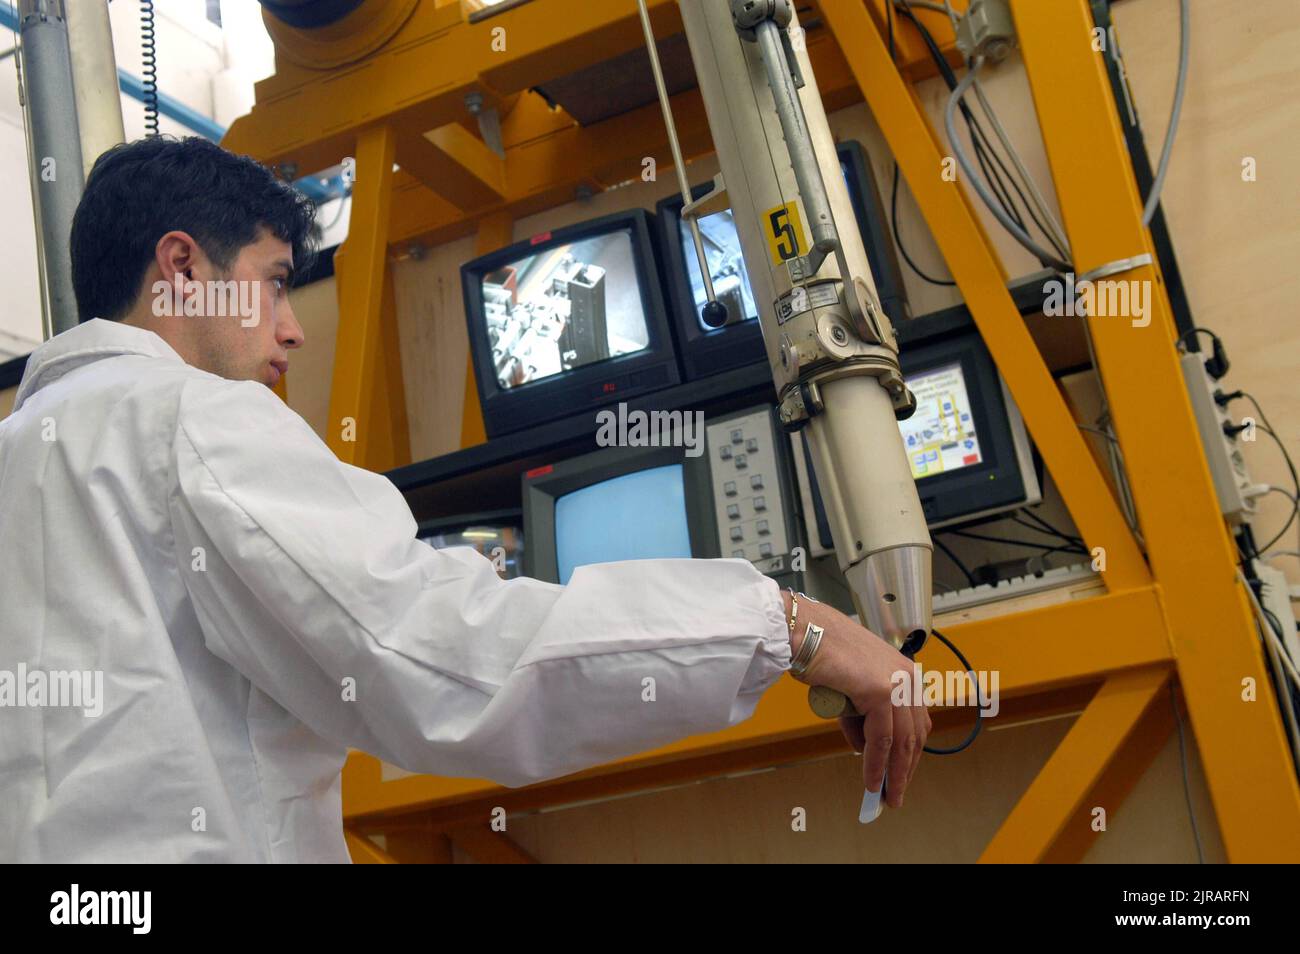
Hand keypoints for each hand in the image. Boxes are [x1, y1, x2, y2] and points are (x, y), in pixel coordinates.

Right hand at [782, 592, 930, 808]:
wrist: (804, 631)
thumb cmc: (821, 652)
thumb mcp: (850, 689)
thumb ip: (861, 718)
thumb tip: (865, 750)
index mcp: (903, 672)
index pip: (916, 721)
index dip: (910, 753)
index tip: (902, 775)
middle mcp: (907, 677)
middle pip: (915, 734)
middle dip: (905, 768)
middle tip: (894, 793)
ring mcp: (897, 684)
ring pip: (902, 741)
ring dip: (893, 773)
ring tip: (884, 795)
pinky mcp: (882, 691)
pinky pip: (882, 739)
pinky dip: (876, 764)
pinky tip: (870, 780)